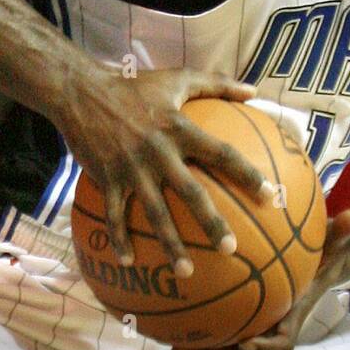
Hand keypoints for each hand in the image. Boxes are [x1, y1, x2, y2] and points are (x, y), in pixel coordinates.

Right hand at [58, 67, 269, 273]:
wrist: (81, 91)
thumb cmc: (134, 85)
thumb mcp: (177, 78)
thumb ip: (217, 84)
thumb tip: (253, 91)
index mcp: (178, 128)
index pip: (220, 153)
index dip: (246, 173)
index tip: (268, 195)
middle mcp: (158, 151)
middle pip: (190, 192)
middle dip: (211, 222)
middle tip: (231, 248)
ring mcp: (131, 168)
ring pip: (155, 213)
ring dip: (170, 244)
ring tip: (186, 272)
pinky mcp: (107, 178)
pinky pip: (115, 214)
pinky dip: (120, 239)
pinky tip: (129, 262)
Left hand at [176, 210, 349, 349]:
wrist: (321, 264)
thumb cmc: (326, 256)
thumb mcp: (337, 244)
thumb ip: (341, 234)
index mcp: (293, 315)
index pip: (282, 342)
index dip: (266, 347)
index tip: (248, 343)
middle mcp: (271, 324)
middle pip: (243, 349)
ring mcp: (254, 320)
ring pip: (226, 340)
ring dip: (201, 346)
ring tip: (169, 345)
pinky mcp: (241, 311)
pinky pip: (218, 320)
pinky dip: (198, 322)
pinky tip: (168, 313)